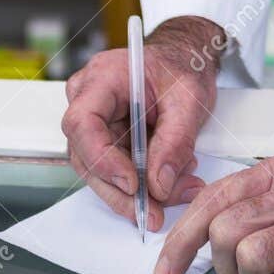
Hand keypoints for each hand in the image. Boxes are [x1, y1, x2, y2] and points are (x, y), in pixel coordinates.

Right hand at [61, 14, 222, 230]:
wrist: (185, 61)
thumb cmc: (183, 67)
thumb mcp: (189, 99)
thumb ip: (175, 142)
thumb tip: (160, 185)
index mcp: (103, 76)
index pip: (83, 122)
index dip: (103, 159)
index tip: (133, 183)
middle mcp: (88, 98)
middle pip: (88, 155)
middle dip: (122, 191)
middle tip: (154, 213)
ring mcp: (94, 120)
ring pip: (99, 171)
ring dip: (135, 194)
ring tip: (175, 194)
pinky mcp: (106, 138)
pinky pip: (115, 170)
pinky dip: (142, 185)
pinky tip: (170, 186)